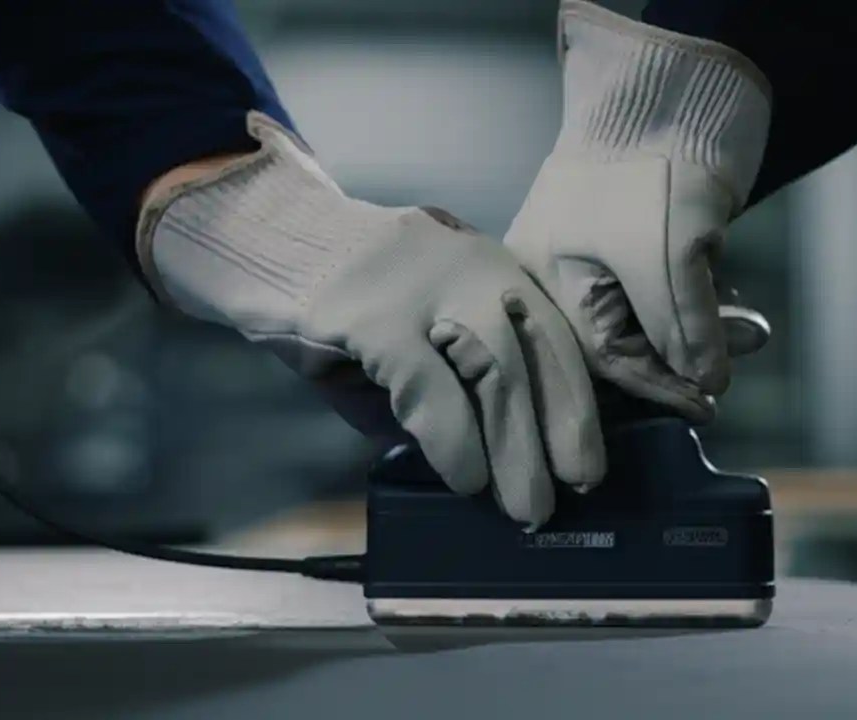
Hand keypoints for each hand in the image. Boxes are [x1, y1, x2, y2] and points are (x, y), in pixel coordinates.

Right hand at [137, 111, 604, 528]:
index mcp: (493, 271)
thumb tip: (499, 452)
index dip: (576, 404)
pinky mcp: (373, 315)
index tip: (587, 463)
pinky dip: (451, 438)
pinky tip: (464, 477)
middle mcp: (471, 271)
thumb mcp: (424, 325)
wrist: (269, 237)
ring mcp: (422, 289)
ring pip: (493, 371)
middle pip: (533, 356)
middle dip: (559, 429)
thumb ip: (459, 374)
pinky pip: (428, 386)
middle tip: (573, 491)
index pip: (554, 338)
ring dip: (513, 446)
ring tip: (525, 505)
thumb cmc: (353, 296)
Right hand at [505, 0, 771, 422]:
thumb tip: (707, 385)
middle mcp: (559, 271)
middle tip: (723, 376)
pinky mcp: (629, 234)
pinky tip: (731, 305)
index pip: (600, 357)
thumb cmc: (652, 170)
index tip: (705, 406)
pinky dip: (695, 300)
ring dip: (698, 328)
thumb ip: (684, 330)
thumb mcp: (669, 261)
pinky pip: (659, 286)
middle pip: (620, 339)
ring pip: (646, 314)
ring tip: (749, 332)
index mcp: (545, 278)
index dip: (658, 386)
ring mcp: (592, 250)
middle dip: (680, 356)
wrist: (673, 90)